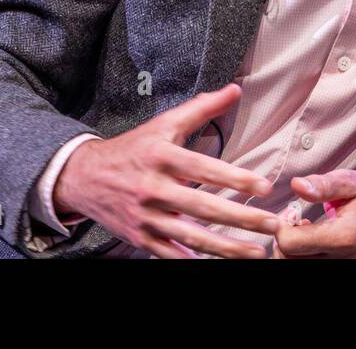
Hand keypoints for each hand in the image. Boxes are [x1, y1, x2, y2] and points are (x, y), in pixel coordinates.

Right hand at [52, 83, 279, 258]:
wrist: (84, 176)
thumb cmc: (132, 148)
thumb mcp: (163, 124)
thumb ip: (201, 108)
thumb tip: (234, 90)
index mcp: (161, 156)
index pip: (203, 167)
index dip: (234, 177)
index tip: (263, 186)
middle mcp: (153, 186)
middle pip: (202, 206)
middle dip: (240, 217)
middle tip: (272, 224)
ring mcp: (146, 215)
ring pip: (190, 235)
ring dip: (226, 247)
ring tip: (256, 252)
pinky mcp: (140, 236)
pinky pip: (169, 253)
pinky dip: (190, 260)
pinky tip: (216, 264)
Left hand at [271, 170, 355, 258]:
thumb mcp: (350, 181)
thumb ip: (323, 184)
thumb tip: (297, 185)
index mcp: (344, 237)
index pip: (292, 243)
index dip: (282, 225)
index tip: (291, 210)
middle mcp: (342, 259)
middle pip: (289, 258)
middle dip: (283, 236)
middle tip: (292, 217)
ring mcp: (342, 266)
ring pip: (296, 264)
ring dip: (291, 247)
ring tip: (300, 227)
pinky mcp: (340, 268)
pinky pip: (308, 265)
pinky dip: (301, 253)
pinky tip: (308, 237)